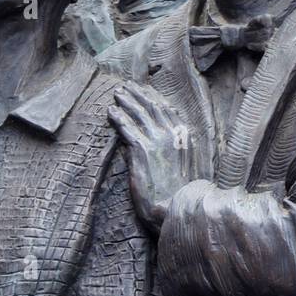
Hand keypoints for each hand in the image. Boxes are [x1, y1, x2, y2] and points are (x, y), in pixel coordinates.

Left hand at [108, 84, 208, 233]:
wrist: (175, 208)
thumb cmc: (180, 193)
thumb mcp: (185, 165)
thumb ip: (174, 148)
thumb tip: (161, 140)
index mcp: (185, 136)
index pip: (167, 109)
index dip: (153, 97)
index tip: (143, 90)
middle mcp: (173, 134)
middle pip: (152, 106)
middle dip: (138, 94)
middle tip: (126, 86)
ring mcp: (158, 140)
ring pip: (139, 113)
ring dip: (126, 101)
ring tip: (116, 95)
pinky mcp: (142, 150)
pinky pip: (127, 128)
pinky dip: (118, 118)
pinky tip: (111, 112)